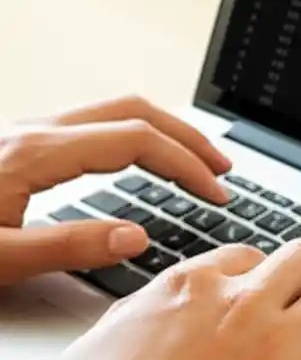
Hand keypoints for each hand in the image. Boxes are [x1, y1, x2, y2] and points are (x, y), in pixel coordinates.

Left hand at [0, 95, 230, 285]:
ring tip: (191, 163)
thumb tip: (136, 239)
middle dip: (187, 138)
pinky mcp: (16, 146)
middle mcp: (32, 132)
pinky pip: (91, 126)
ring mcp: (24, 134)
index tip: (215, 194)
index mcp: (33, 153)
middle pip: (132, 111)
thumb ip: (69, 248)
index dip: (186, 164)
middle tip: (221, 169)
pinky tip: (139, 163)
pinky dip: (132, 139)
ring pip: (112, 112)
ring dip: (162, 133)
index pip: (136, 140)